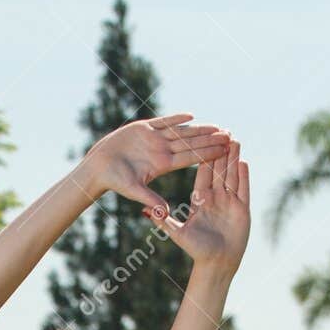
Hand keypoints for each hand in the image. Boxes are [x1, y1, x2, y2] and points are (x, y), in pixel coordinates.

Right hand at [82, 113, 230, 212]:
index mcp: (162, 164)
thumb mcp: (134, 190)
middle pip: (190, 144)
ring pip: (181, 132)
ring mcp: (154, 139)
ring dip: (199, 129)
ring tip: (217, 126)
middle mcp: (161, 151)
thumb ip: (150, 199)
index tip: (224, 151)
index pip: (190, 158)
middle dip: (210, 139)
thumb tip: (165, 213)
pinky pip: (163, 122)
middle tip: (230, 135)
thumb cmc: (114, 180)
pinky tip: (191, 116)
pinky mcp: (144, 129)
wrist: (99, 167)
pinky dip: (176, 118)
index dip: (207, 153)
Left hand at [141, 138, 249, 273]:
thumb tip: (145, 210)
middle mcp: (215, 198)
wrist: (217, 264)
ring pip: (231, 175)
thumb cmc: (197, 250)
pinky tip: (243, 162)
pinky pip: (243, 189)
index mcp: (200, 200)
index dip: (202, 157)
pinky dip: (243, 176)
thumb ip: (163, 221)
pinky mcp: (242, 209)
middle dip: (220, 151)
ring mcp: (229, 202)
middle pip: (218, 170)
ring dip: (233, 158)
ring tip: (234, 140)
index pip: (202, 174)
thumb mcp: (179, 234)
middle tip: (221, 131)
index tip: (201, 141)